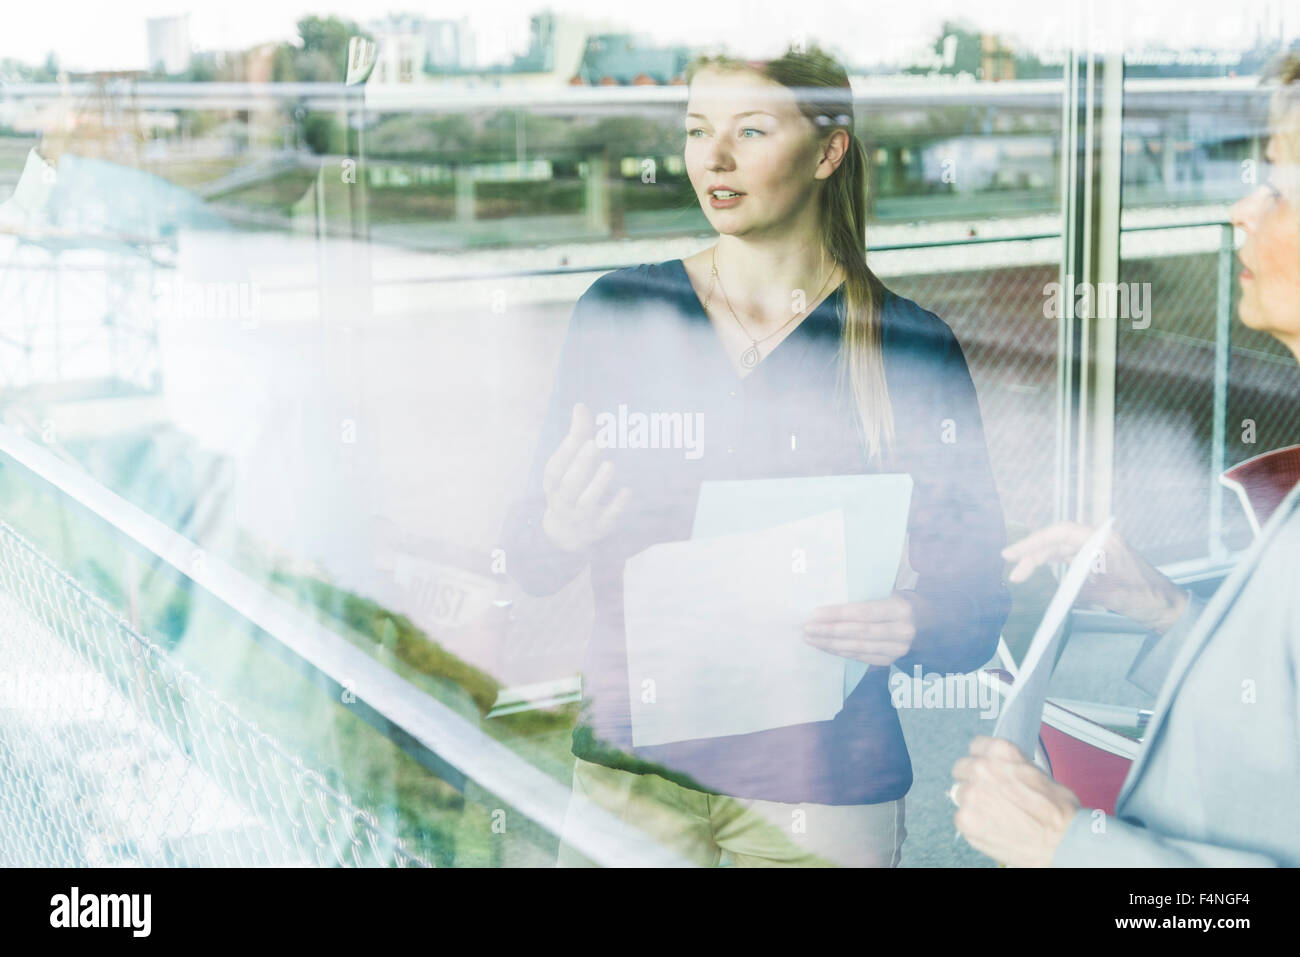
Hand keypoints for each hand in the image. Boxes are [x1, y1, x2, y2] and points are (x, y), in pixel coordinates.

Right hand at [541, 402, 631, 552]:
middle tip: (598, 443)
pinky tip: (627, 491)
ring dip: (598, 484)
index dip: (567, 450)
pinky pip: (607, 519)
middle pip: (570, 484)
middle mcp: (564, 502)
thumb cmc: (569, 488)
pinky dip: (617, 506)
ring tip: (610, 465)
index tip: (583, 433)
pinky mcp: (599, 528)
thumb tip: (580, 406)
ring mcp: (581, 517)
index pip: (556, 468)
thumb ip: (576, 436)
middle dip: (583, 463)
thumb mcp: (567, 466)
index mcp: (553, 485)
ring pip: (587, 502)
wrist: (565, 535)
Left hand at [801, 591, 932, 666]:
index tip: (815, 614)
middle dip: (829, 631)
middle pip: (858, 632)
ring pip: (857, 648)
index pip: (863, 613)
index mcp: (900, 609)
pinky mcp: (891, 661)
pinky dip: (840, 652)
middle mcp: (901, 631)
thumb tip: (828, 602)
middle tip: (807, 628)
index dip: (837, 614)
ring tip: (811, 639)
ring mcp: (898, 650)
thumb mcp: (888, 592)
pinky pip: (860, 658)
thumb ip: (864, 597)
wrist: (924, 622)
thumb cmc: (897, 601)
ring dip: (830, 644)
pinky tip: (826, 647)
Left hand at [951, 736, 1080, 867]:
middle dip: (973, 781)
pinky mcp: (965, 819)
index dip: (983, 760)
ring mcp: (970, 794)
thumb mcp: (1036, 772)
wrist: (1063, 841)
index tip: (987, 770)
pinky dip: (974, 823)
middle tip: (990, 796)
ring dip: (972, 802)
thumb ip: (1010, 767)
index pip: (976, 746)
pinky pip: (961, 817)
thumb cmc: (1058, 810)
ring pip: (960, 794)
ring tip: (995, 815)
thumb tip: (998, 770)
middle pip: (962, 769)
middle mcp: (981, 768)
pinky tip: (994, 828)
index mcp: (1001, 751)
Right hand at [1002, 522, 1186, 633]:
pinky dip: (1052, 564)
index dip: (1033, 542)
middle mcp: (1099, 541)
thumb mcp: (1109, 593)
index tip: (1013, 553)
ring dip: (1040, 559)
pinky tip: (1039, 570)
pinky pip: (1069, 558)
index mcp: (1103, 541)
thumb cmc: (1145, 598)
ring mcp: (1098, 551)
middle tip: (1012, 568)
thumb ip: (1079, 587)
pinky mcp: (1098, 563)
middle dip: (1032, 553)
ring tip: (1019, 573)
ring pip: (1061, 549)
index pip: (1060, 533)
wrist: (1167, 608)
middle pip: (1057, 541)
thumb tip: (1051, 587)